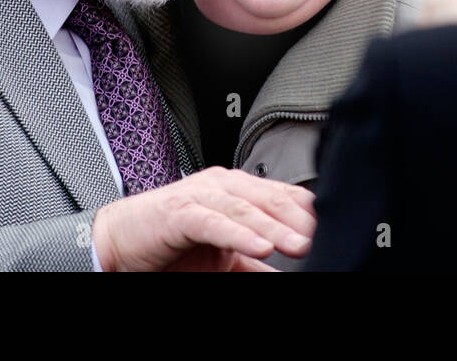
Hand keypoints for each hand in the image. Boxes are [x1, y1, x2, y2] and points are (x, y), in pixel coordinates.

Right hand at [91, 167, 315, 271]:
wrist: (120, 243)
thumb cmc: (171, 246)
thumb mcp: (225, 257)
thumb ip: (256, 262)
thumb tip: (291, 271)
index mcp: (237, 191)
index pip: (284, 195)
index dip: (310, 213)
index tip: (336, 230)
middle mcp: (222, 185)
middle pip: (271, 198)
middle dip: (301, 220)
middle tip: (327, 238)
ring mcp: (200, 195)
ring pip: (246, 208)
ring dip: (276, 227)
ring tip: (301, 245)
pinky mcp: (179, 212)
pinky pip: (215, 222)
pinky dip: (240, 233)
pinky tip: (262, 245)